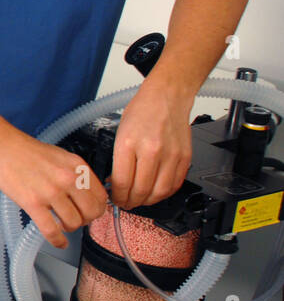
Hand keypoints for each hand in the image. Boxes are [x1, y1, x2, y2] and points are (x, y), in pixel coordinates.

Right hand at [0, 127, 107, 248]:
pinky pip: (51, 230)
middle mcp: (68, 178)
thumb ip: (75, 174)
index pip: (101, 196)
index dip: (96, 209)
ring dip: (68, 228)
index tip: (89, 212)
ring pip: (73, 223)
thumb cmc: (26, 151)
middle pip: (92, 212)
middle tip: (76, 220)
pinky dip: (57, 240)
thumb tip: (85, 196)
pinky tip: (58, 242)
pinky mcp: (32, 203)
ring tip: (60, 224)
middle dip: (85, 220)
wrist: (0, 146)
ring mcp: (51, 191)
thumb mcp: (60, 157)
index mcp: (77, 166)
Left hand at [109, 81, 193, 209]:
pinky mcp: (185, 158)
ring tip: (140, 200)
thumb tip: (115, 183)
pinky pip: (175, 184)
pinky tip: (156, 192)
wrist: (167, 97)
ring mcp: (171, 155)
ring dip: (147, 201)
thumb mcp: (119, 134)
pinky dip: (164, 193)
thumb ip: (118, 160)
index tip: (115, 198)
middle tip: (126, 203)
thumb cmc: (142, 111)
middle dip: (130, 202)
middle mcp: (151, 150)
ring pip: (159, 192)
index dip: (117, 196)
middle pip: (140, 190)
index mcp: (129, 144)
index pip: (122, 182)